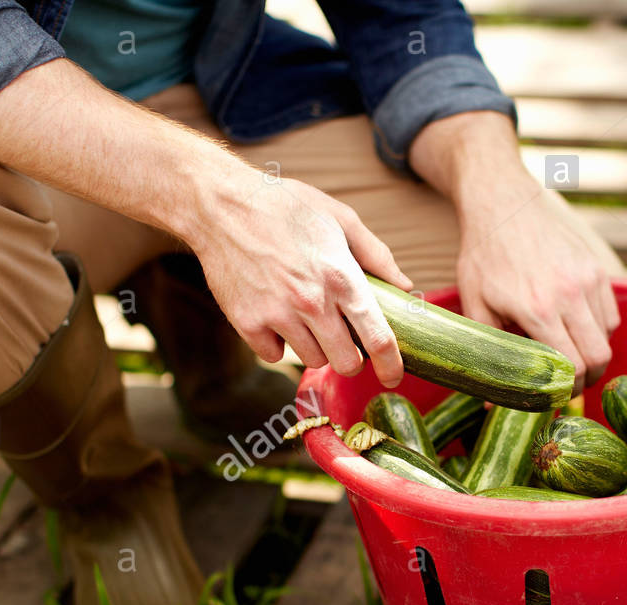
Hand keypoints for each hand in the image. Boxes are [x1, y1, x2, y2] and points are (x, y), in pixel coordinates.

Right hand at [189, 168, 411, 386]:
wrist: (221, 205)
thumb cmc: (285, 207)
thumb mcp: (340, 218)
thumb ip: (377, 256)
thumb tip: (405, 287)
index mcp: (341, 276)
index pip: (378, 338)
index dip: (391, 366)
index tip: (393, 377)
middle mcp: (312, 302)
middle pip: (346, 362)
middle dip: (350, 358)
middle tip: (344, 341)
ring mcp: (277, 315)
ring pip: (312, 360)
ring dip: (315, 347)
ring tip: (305, 317)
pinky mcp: (247, 323)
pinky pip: (274, 355)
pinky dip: (278, 343)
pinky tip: (276, 317)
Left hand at [456, 180, 622, 389]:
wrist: (503, 203)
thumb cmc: (483, 256)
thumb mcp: (476, 306)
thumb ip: (489, 353)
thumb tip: (489, 402)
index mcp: (538, 309)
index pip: (571, 367)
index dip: (565, 390)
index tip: (553, 395)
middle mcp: (570, 294)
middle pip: (598, 358)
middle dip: (585, 379)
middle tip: (567, 385)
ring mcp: (588, 279)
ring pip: (606, 337)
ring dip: (591, 353)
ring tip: (568, 355)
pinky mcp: (597, 268)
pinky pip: (609, 313)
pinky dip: (598, 329)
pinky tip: (575, 328)